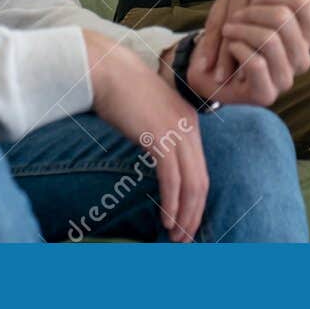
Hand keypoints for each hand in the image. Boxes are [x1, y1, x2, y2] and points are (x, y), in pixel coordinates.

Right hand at [83, 30, 207, 241]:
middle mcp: (189, 128)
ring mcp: (176, 132)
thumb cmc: (122, 92)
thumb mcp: (150, 115)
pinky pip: (171, 178)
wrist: (107, 70)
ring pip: (190, 184)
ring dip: (184, 215)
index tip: (188, 222)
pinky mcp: (159, 137)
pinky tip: (165, 219)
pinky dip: (171, 202)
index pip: (201, 170)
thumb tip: (160, 164)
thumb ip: (161, 136)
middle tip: (185, 238)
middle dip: (195, 214)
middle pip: (201, 181)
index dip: (197, 201)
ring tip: (175, 236)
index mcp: (190, 123)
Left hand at [190, 0, 309, 103]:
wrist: (218, 74)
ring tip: (228, 30)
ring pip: (269, 40)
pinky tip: (231, 47)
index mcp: (308, 36)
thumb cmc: (245, 36)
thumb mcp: (268, 11)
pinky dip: (237, 49)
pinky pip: (256, 63)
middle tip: (234, 17)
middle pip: (283, 17)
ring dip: (241, 30)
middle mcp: (302, 59)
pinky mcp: (265, 95)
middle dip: (252, 12)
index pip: (301, 0)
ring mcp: (285, 79)